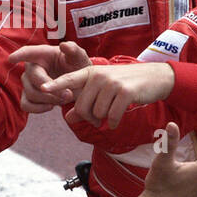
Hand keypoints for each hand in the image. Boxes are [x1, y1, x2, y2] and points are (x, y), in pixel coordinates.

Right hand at [10, 41, 91, 112]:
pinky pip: (26, 105)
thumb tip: (63, 45)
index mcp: (42, 54)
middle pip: (32, 78)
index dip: (19, 55)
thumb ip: (74, 50)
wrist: (79, 83)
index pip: (28, 52)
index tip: (12, 58)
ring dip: (49, 99)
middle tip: (69, 94)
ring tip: (65, 98)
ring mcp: (28, 83)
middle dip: (50, 88)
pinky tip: (51, 106)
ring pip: (30, 93)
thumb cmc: (77, 66)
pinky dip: (38, 108)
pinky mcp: (29, 97)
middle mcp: (32, 67)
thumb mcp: (79, 57)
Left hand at [41, 62, 174, 128]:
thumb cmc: (124, 85)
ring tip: (112, 113)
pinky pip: (112, 116)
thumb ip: (85, 103)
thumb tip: (69, 119)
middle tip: (98, 119)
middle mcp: (99, 76)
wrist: (153, 78)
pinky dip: (113, 122)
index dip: (55, 85)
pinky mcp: (125, 92)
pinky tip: (117, 120)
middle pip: (82, 107)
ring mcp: (112, 83)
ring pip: (97, 114)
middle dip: (89, 118)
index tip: (42, 89)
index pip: (69, 80)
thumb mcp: (102, 91)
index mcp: (90, 73)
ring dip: (103, 120)